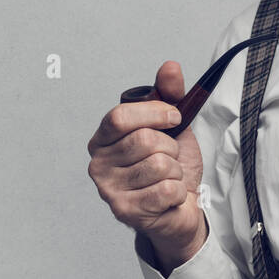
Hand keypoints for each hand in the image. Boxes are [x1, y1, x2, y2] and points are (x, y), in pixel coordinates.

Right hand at [87, 60, 206, 272]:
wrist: (180, 207)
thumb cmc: (171, 164)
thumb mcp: (172, 125)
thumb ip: (169, 94)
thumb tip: (170, 67)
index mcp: (103, 138)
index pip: (119, 116)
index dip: (154, 113)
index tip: (174, 117)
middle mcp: (98, 163)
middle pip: (144, 140)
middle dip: (170, 147)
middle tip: (170, 156)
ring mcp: (109, 189)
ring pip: (158, 165)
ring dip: (175, 170)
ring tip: (168, 177)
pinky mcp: (126, 211)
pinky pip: (166, 190)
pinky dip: (177, 191)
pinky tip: (168, 196)